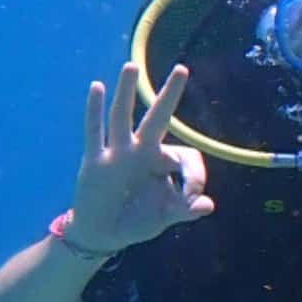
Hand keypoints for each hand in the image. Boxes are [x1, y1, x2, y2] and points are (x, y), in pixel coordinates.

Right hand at [64, 63, 213, 253]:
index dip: (195, 176)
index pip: (186, 155)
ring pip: (123, 117)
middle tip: (182, 69)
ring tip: (131, 66)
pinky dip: (94, 111)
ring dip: (127, 93)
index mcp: (163, 163)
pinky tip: (96, 87)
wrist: (104, 234)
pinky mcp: (95, 161)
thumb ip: (185, 210)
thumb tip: (208, 205)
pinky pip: (95, 132)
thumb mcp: (165, 217)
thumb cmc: (138, 220)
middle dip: (170, 95)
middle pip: (158, 118)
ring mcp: (118, 153)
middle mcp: (142, 151)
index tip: (194, 198)